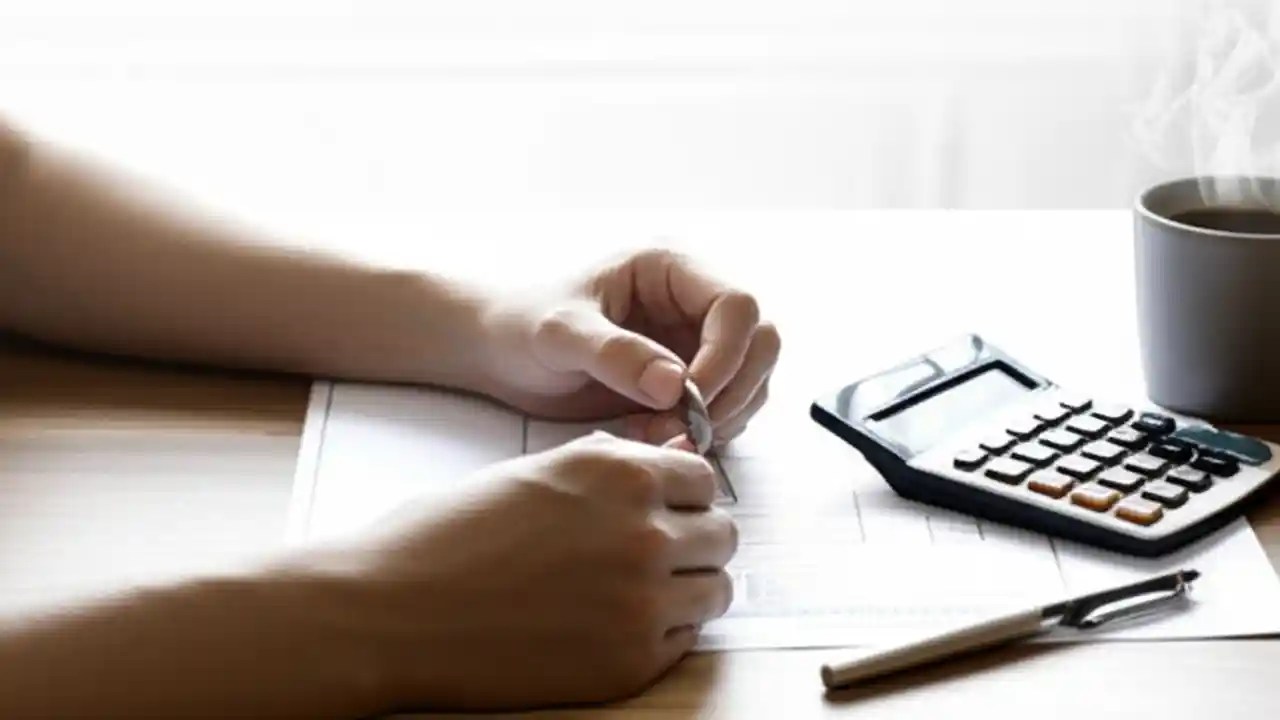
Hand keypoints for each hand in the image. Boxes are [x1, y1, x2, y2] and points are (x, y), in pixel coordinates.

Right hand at [304, 432, 735, 711]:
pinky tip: (610, 623)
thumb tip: (674, 460)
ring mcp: (641, 601)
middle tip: (650, 553)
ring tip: (632, 590)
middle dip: (694, 539)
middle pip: (723, 533)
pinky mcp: (630, 662)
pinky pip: (686, 639)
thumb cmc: (450, 535)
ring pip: (717, 589)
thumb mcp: (536, 473)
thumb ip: (612, 465)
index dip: (681, 493)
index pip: (703, 478)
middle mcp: (644, 531)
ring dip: (688, 586)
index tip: (663, 508)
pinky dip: (663, 631)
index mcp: (619, 472)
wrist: (391, 610)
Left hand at [480, 249, 780, 447]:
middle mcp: (693, 301)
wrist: (501, 355)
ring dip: (723, 417)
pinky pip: (728, 408)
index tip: (690, 398)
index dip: (727, 355)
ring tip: (662, 435)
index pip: (738, 304)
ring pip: (753, 379)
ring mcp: (696, 341)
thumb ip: (614, 355)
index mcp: (670, 269)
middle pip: (761, 342)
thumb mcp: (559, 335)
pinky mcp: (690, 379)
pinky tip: (658, 437)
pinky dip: (707, 431)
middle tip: (686, 427)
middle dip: (733, 391)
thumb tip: (675, 385)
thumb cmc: (522, 327)